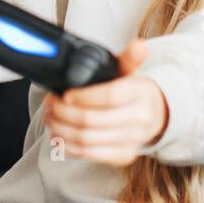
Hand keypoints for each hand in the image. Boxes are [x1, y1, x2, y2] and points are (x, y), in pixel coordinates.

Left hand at [42, 38, 169, 166]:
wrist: (152, 116)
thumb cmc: (133, 92)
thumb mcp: (130, 73)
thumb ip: (129, 58)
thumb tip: (139, 46)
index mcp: (141, 94)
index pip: (109, 96)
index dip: (83, 97)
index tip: (65, 94)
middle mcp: (140, 119)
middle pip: (92, 120)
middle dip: (64, 112)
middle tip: (51, 104)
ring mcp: (132, 140)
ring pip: (86, 139)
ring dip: (61, 128)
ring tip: (51, 117)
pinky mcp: (123, 156)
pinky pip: (89, 154)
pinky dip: (68, 145)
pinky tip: (59, 134)